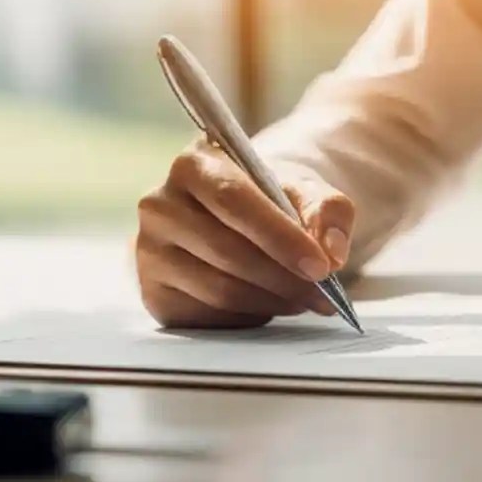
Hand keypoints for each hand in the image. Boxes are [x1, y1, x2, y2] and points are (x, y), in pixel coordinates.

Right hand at [135, 140, 354, 327]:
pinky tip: (269, 303)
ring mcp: (149, 252)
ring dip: (273, 300)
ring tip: (305, 298)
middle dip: (284, 278)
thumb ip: (328, 211)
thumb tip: (331, 252)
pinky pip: (209, 315)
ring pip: (221, 289)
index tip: (320, 267)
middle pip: (227, 251)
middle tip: (325, 295)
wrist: (237, 220)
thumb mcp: (305, 192)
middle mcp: (160, 205)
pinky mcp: (154, 293)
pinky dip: (250, 315)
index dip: (279, 236)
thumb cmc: (270, 201)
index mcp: (194, 165)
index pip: (232, 200)